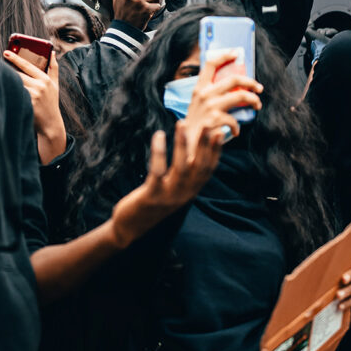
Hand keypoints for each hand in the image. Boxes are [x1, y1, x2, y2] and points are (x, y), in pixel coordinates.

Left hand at [3, 50, 66, 163]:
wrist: (50, 123)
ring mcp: (33, 96)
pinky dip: (8, 91)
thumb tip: (52, 52)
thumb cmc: (51, 102)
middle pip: (18, 74)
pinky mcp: (27, 104)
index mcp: (45, 79)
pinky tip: (2, 89)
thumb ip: (53, 68)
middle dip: (7, 70)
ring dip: (6, 80)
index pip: (27, 65)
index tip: (6, 52)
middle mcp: (39, 86)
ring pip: (15, 84)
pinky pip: (14, 95)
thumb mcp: (55, 84)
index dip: (15, 58)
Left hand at [111, 123, 223, 247]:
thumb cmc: (152, 201)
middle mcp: (184, 194)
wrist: (130, 227)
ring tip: (181, 123)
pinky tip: (159, 135)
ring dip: (182, 144)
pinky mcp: (152, 196)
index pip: (208, 170)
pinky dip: (159, 152)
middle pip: (198, 167)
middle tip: (207, 124)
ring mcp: (169, 196)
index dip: (215, 152)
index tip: (219, 133)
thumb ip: (183, 174)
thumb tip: (191, 152)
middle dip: (204, 145)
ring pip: (181, 168)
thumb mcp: (172, 188)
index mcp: (190, 191)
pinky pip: (157, 171)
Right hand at [183, 48, 262, 152]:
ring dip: (253, 100)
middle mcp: (204, 94)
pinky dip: (237, 127)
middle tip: (258, 88)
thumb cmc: (194, 126)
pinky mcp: (215, 119)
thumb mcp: (198, 106)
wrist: (186, 147)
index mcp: (199, 88)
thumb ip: (210, 95)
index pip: (210, 64)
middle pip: (233, 79)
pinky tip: (235, 131)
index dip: (224, 56)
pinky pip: (236, 120)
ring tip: (256, 106)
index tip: (236, 53)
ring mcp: (210, 106)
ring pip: (241, 95)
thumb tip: (231, 88)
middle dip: (251, 82)